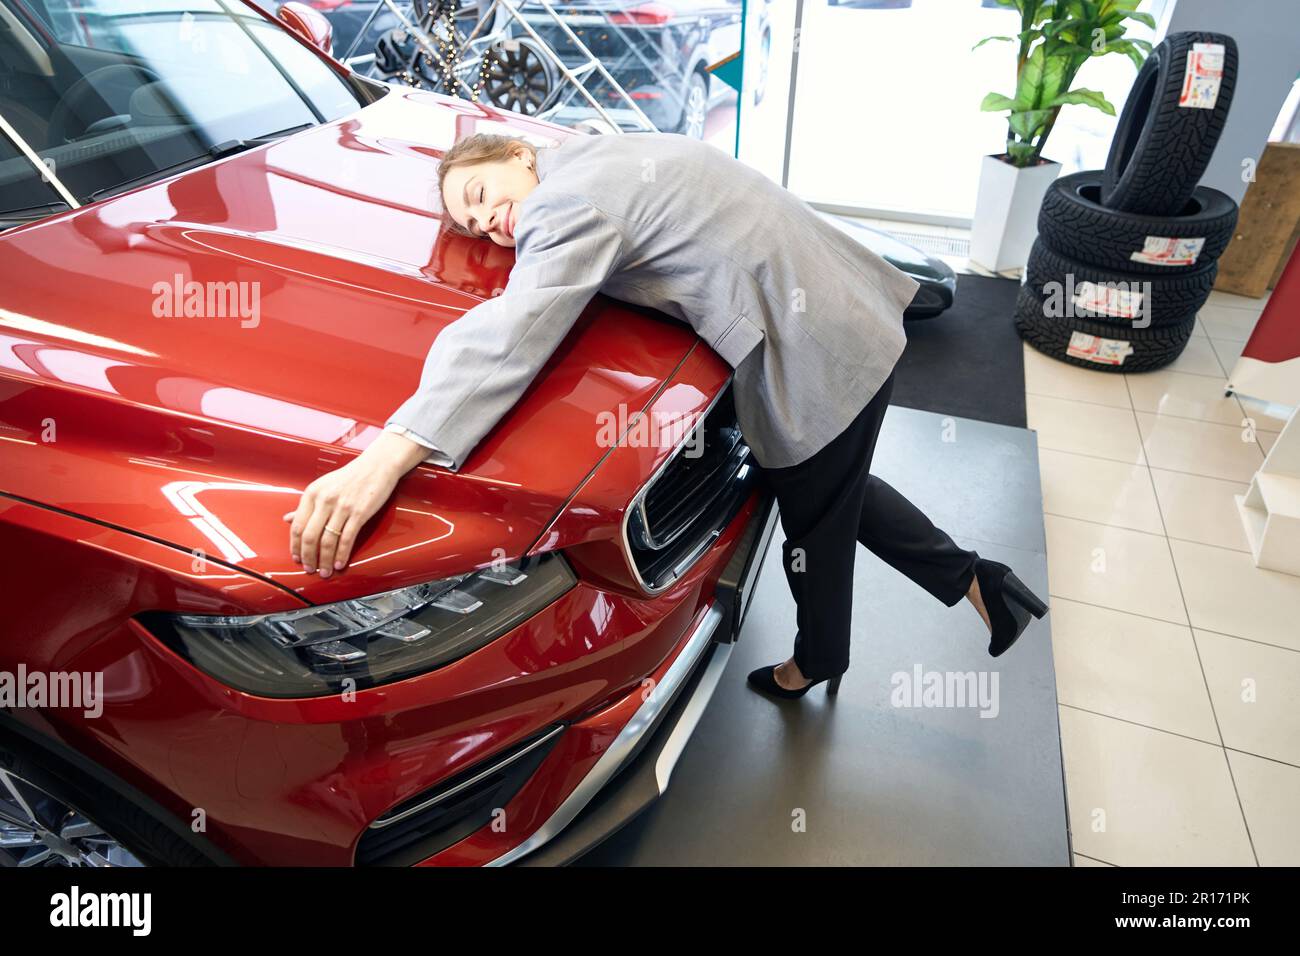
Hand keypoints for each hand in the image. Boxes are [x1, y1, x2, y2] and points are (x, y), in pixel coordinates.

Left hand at [284, 432, 430, 575]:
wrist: (377, 466)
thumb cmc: (350, 476)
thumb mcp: (323, 487)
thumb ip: (305, 505)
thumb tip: (287, 519)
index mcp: (312, 493)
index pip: (297, 526)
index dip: (295, 546)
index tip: (297, 558)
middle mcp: (324, 500)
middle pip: (310, 536)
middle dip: (308, 558)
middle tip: (310, 570)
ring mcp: (342, 507)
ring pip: (328, 541)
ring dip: (325, 561)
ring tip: (325, 572)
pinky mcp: (359, 513)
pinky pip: (347, 539)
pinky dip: (341, 555)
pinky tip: (339, 563)